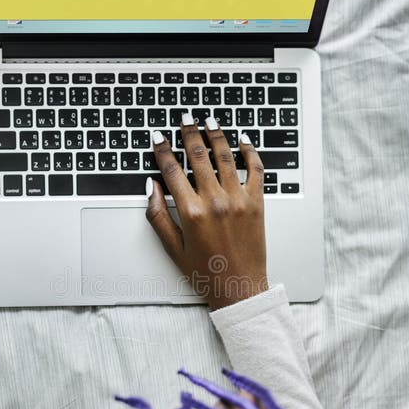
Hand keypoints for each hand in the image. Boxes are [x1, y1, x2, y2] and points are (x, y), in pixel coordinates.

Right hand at [145, 114, 267, 309]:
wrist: (240, 289)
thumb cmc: (206, 272)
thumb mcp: (172, 248)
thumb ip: (158, 216)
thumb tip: (151, 187)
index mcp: (191, 213)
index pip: (172, 170)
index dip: (162, 150)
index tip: (158, 137)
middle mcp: (215, 202)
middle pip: (198, 155)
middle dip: (188, 133)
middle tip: (184, 119)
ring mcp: (238, 200)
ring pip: (225, 156)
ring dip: (215, 135)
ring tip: (208, 121)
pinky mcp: (257, 203)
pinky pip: (256, 169)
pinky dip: (249, 152)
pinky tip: (242, 141)